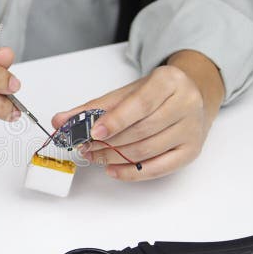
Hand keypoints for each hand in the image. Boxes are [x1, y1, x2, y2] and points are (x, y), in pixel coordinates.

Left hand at [52, 50, 224, 180]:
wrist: (191, 96)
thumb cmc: (155, 94)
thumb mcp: (126, 93)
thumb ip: (93, 107)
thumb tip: (60, 121)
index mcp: (170, 81)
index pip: (140, 104)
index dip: (115, 120)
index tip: (92, 132)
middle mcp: (186, 104)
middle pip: (142, 130)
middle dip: (108, 142)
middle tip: (83, 146)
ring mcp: (191, 129)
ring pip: (147, 149)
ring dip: (115, 156)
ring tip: (93, 155)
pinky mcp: (191, 151)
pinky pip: (159, 168)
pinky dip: (132, 172)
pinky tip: (112, 169)